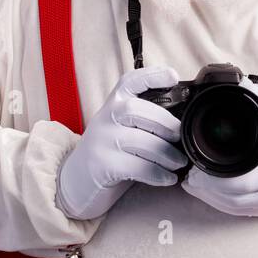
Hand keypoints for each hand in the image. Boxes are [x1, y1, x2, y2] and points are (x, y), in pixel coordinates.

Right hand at [55, 66, 188, 219]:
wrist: (75, 181)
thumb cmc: (108, 152)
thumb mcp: (120, 128)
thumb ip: (143, 120)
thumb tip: (182, 121)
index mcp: (112, 104)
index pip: (130, 81)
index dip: (152, 75)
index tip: (173, 76)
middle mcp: (105, 118)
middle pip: (136, 110)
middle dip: (165, 122)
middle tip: (180, 137)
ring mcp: (102, 141)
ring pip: (140, 141)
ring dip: (166, 153)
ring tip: (179, 163)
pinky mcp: (102, 165)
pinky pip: (137, 167)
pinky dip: (157, 173)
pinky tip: (167, 178)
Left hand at [181, 83, 257, 217]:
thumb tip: (237, 87)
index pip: (239, 183)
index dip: (212, 180)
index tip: (196, 166)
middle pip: (233, 200)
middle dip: (206, 190)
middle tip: (188, 175)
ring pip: (237, 209)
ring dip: (212, 199)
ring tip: (193, 184)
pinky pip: (246, 212)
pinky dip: (226, 204)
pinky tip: (212, 194)